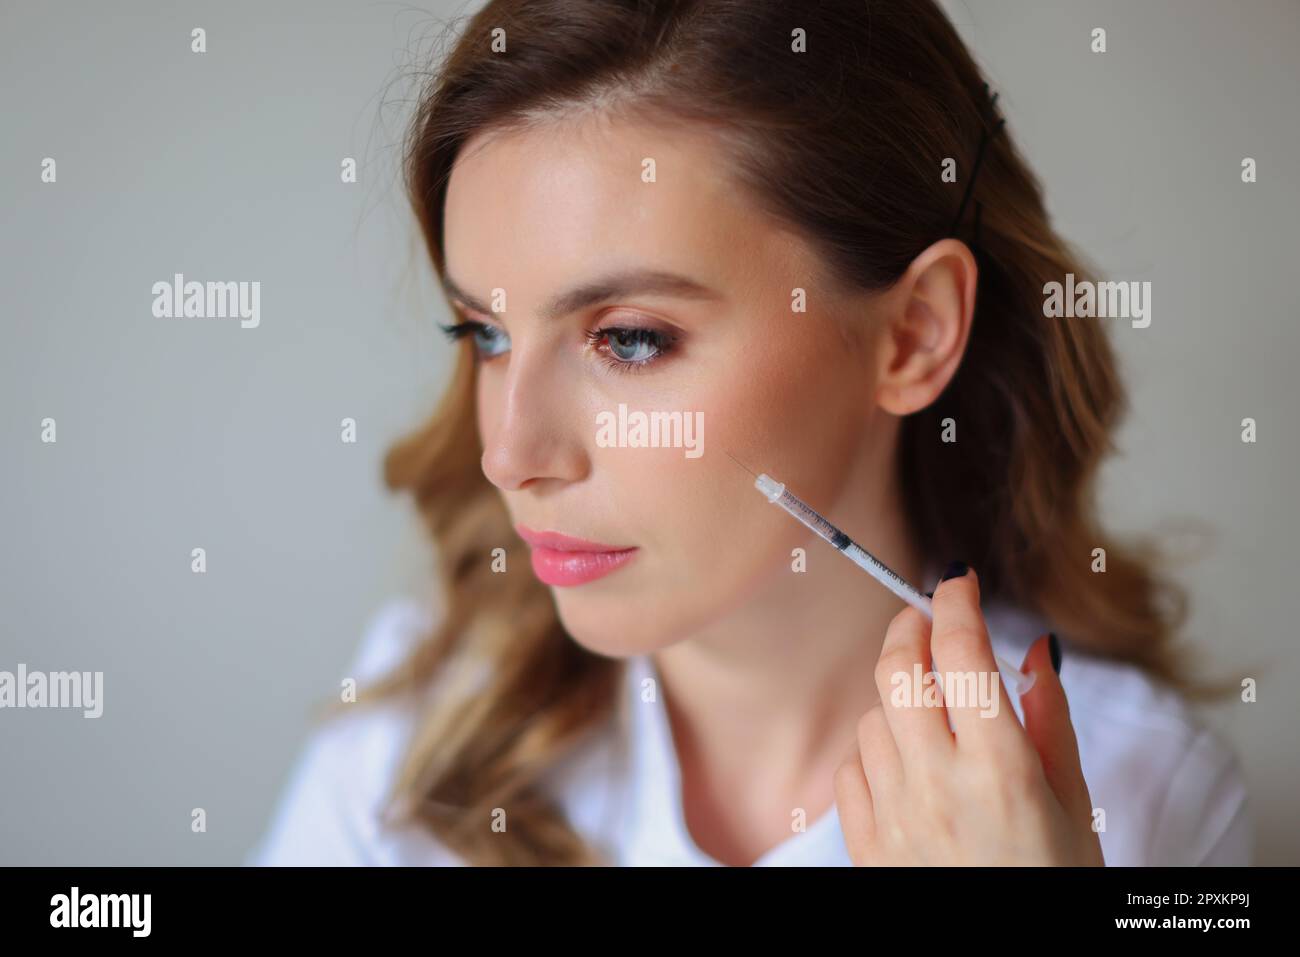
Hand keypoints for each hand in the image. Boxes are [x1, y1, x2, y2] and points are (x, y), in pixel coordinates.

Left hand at [833, 562, 1104, 864]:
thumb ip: (1050, 719)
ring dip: (896, 699)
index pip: (962, 655)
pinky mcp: (865, 844)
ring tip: (929, 712)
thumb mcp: (1074, 803)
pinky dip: (873, 752)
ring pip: (872, 718)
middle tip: (924, 618)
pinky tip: (902, 763)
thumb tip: (1032, 649)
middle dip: (908, 629)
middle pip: (897, 671)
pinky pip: (851, 769)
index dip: (954, 602)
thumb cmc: (1053, 883)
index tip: (956, 580)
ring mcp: (894, 815)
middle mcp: (939, 784)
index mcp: (1002, 768)